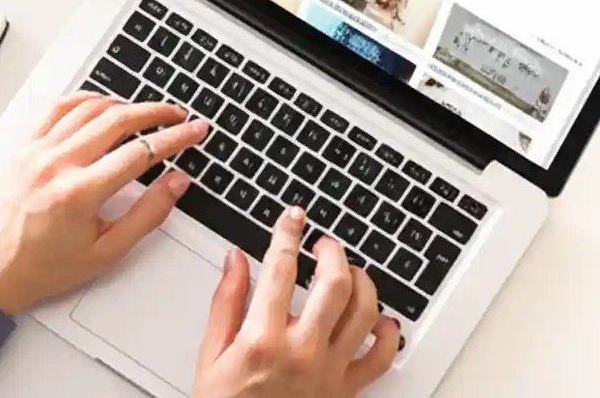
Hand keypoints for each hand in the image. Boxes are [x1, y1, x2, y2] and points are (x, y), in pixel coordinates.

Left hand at [0, 92, 209, 314]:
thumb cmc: (45, 267)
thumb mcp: (106, 253)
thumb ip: (147, 215)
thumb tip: (176, 183)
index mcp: (79, 193)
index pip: (140, 152)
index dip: (175, 137)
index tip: (195, 130)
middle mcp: (57, 165)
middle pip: (118, 120)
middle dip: (156, 112)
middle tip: (179, 115)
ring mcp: (38, 152)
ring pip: (89, 108)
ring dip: (124, 103)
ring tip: (147, 111)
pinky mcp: (24, 147)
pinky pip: (58, 108)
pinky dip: (86, 100)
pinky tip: (102, 104)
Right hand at [193, 207, 399, 397]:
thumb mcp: (210, 356)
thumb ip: (227, 303)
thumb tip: (236, 260)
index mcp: (262, 340)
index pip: (280, 269)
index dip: (287, 234)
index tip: (292, 218)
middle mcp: (301, 353)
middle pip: (334, 284)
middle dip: (333, 252)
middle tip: (325, 243)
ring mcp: (328, 373)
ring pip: (364, 312)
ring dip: (362, 282)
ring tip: (351, 272)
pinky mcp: (345, 392)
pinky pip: (381, 358)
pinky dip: (388, 333)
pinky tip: (381, 318)